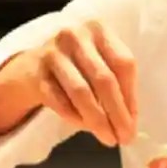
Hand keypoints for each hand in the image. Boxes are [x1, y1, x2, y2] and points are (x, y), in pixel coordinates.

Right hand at [20, 20, 137, 145]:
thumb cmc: (76, 66)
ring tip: (108, 138)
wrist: (31, 67)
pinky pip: (59, 101)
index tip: (135, 122)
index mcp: (99, 29)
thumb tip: (131, 122)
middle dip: (117, 113)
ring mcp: (53, 53)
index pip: (124, 64)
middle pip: (104, 79)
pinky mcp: (35, 73)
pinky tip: (85, 127)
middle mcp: (76, 36)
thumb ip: (118, 85)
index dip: (131, 96)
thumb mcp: (99, 63)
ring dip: (97, 120)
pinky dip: (75, 117)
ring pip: (81, 92)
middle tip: (125, 138)